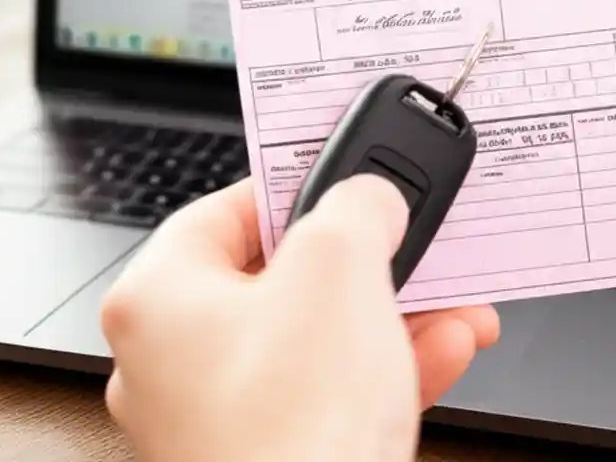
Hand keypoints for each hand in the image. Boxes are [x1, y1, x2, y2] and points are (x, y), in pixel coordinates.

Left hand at [100, 175, 499, 461]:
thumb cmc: (292, 428)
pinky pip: (333, 393)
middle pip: (286, 280)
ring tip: (456, 309)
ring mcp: (220, 417)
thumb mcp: (340, 271)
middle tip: (417, 250)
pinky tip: (443, 354)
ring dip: (398, 319)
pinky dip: (388, 370)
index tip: (348, 181)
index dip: (295, 188)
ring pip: (319, 340)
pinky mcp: (270, 454)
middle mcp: (176, 361)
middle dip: (375, 268)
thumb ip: (356, 209)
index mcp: (160, 300)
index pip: (225, 211)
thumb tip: (370, 197)